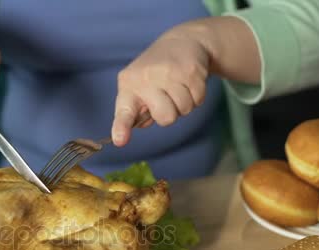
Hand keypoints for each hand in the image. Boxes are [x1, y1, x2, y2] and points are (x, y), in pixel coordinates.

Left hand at [111, 25, 210, 146]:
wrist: (182, 41)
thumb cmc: (155, 73)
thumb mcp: (138, 88)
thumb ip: (137, 112)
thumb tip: (137, 128)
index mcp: (128, 85)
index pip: (124, 112)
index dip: (121, 127)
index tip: (120, 140)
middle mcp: (146, 77)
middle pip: (166, 117)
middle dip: (171, 113)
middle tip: (167, 97)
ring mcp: (169, 72)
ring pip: (184, 109)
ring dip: (184, 104)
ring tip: (178, 87)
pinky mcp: (191, 70)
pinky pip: (198, 100)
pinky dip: (196, 96)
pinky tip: (188, 82)